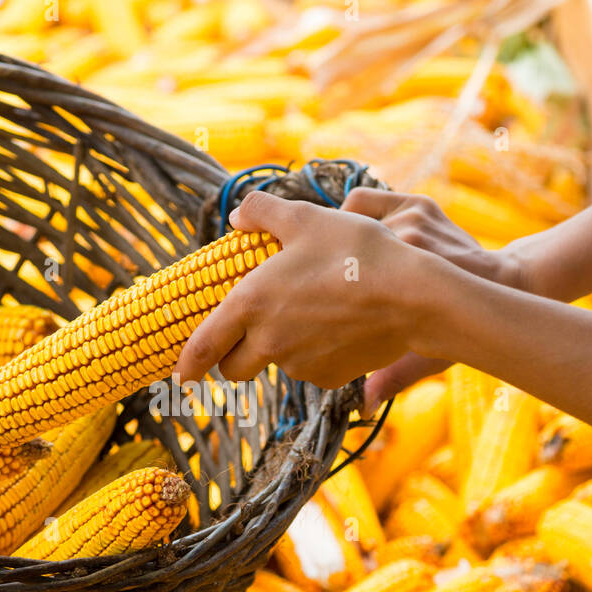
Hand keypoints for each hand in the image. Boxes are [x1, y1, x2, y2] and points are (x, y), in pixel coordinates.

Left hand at [173, 191, 446, 390]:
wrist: (411, 296)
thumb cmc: (356, 251)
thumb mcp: (306, 217)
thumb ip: (264, 212)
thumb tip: (238, 215)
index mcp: (250, 304)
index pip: (203, 347)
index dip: (187, 363)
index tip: (180, 375)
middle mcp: (268, 342)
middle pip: (234, 368)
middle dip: (233, 358)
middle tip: (247, 335)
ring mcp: (298, 364)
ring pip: (277, 364)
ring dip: (282, 347)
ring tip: (316, 310)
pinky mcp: (329, 379)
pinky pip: (311, 369)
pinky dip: (316, 354)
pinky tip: (340, 326)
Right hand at [340, 187, 533, 410]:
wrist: (498, 284)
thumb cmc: (458, 327)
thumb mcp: (427, 357)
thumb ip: (393, 376)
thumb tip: (363, 403)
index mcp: (410, 275)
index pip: (351, 266)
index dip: (326, 281)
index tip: (318, 299)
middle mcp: (411, 237)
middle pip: (345, 241)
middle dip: (328, 259)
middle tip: (319, 280)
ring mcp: (415, 216)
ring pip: (352, 219)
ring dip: (342, 239)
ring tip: (339, 261)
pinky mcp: (418, 202)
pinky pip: (366, 202)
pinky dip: (356, 217)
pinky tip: (354, 238)